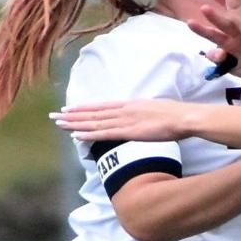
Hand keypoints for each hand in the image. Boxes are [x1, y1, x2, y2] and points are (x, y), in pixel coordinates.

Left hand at [50, 99, 189, 142]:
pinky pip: (105, 134)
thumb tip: (140, 118)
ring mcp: (126, 121)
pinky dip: (90, 135)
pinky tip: (77, 135)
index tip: (70, 109)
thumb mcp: (156, 110)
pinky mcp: (130, 132)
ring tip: (60, 124)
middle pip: (93, 114)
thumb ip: (144, 114)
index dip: (84, 108)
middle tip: (55, 116)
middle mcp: (124, 110)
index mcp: (130, 104)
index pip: (102, 107)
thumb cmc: (176, 115)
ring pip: (95, 123)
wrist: (185, 117)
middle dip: (73, 116)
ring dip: (76, 124)